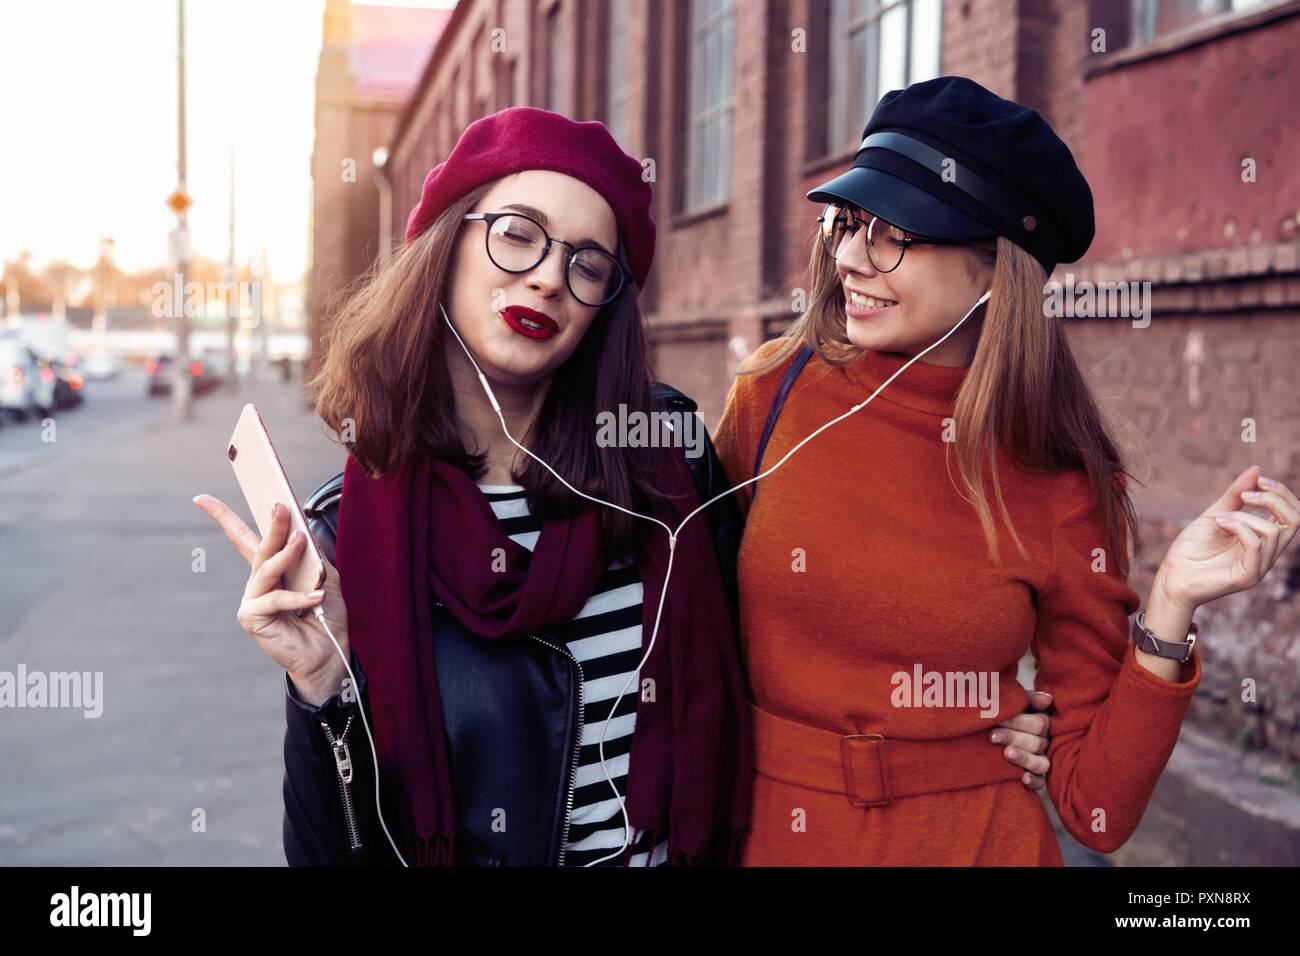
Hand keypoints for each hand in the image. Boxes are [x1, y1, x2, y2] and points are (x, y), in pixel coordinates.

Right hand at [192, 493, 349, 695]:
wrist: (328, 654)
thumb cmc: (325, 616)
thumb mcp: (325, 578)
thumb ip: (313, 557)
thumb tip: (304, 534)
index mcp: (271, 570)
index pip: (244, 538)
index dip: (223, 517)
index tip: (201, 498)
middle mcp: (257, 582)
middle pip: (259, 547)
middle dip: (271, 524)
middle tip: (279, 505)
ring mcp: (252, 599)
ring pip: (266, 568)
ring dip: (286, 552)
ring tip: (300, 540)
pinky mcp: (252, 617)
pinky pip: (276, 599)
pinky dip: (298, 596)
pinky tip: (316, 596)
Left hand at [992, 689, 1052, 790]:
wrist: (988, 731)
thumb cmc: (1003, 715)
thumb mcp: (1014, 704)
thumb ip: (1028, 699)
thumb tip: (1047, 698)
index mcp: (1043, 723)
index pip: (1039, 724)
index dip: (1019, 722)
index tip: (998, 720)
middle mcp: (1045, 743)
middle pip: (1037, 743)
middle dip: (1014, 738)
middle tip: (992, 736)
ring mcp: (1042, 761)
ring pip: (1041, 763)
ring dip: (1024, 758)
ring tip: (1006, 753)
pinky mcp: (1037, 778)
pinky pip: (1041, 783)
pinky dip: (1033, 781)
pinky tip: (1022, 779)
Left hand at [1155, 465, 1298, 611]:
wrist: (1171, 576)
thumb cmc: (1192, 549)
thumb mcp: (1216, 514)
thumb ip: (1237, 495)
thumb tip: (1257, 470)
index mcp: (1264, 539)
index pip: (1292, 514)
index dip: (1281, 493)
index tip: (1259, 480)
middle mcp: (1267, 553)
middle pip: (1295, 521)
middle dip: (1274, 499)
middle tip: (1246, 495)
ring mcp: (1259, 566)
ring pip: (1273, 531)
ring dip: (1244, 516)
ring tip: (1220, 519)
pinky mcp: (1247, 576)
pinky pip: (1256, 545)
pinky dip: (1240, 527)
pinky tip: (1221, 524)